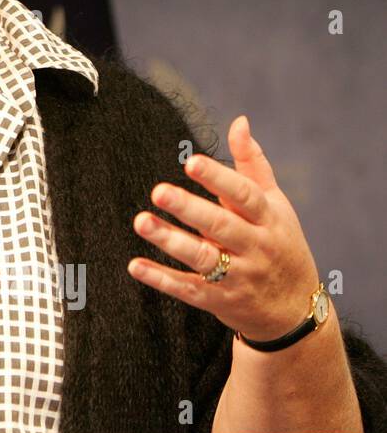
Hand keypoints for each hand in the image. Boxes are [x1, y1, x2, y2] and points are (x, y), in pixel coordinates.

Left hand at [126, 115, 321, 341]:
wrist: (297, 311)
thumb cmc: (280, 244)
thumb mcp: (275, 204)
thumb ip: (252, 164)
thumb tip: (239, 122)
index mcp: (268, 219)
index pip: (244, 196)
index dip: (219, 179)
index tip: (192, 162)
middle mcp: (256, 247)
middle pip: (221, 226)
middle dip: (190, 209)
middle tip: (158, 191)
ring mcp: (238, 276)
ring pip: (203, 258)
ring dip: (170, 241)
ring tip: (140, 222)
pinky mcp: (220, 300)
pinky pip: (189, 289)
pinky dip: (162, 279)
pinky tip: (135, 265)